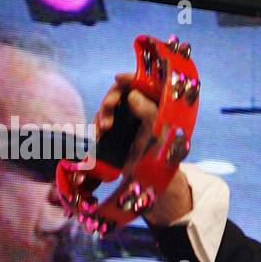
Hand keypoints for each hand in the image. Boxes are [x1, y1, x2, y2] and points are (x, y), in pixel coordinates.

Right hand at [94, 73, 193, 226]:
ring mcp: (130, 120)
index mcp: (159, 106)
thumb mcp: (159, 135)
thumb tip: (134, 95)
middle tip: (107, 112)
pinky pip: (105, 121)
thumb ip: (150, 113)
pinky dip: (99, 124)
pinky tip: (98, 135)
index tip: (118, 79)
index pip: (147, 83)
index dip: (133, 78)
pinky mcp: (118, 131)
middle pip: (123, 92)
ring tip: (103, 128)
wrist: (151, 183)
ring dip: (103, 112)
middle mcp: (144, 109)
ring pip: (111, 106)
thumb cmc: (161, 158)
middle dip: (111, 99)